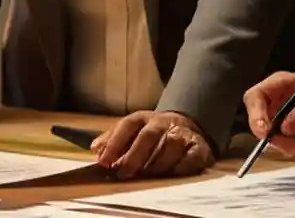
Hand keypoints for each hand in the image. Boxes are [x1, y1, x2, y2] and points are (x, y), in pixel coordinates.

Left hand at [92, 111, 213, 179]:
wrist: (186, 127)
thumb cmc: (152, 134)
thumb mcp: (131, 132)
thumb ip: (112, 140)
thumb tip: (95, 149)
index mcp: (143, 118)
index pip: (126, 125)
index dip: (114, 143)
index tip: (103, 161)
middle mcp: (163, 123)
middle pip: (148, 135)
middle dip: (134, 155)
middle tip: (123, 172)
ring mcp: (182, 134)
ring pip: (170, 145)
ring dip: (157, 163)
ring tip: (146, 175)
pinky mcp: (199, 147)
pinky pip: (191, 156)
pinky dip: (181, 166)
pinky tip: (171, 174)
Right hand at [243, 71, 294, 157]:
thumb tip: (285, 129)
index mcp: (276, 86)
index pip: (254, 97)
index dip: (255, 114)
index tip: (265, 132)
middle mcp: (271, 103)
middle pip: (258, 123)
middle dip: (276, 138)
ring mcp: (276, 119)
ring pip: (270, 139)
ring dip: (289, 147)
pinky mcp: (283, 134)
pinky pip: (282, 147)